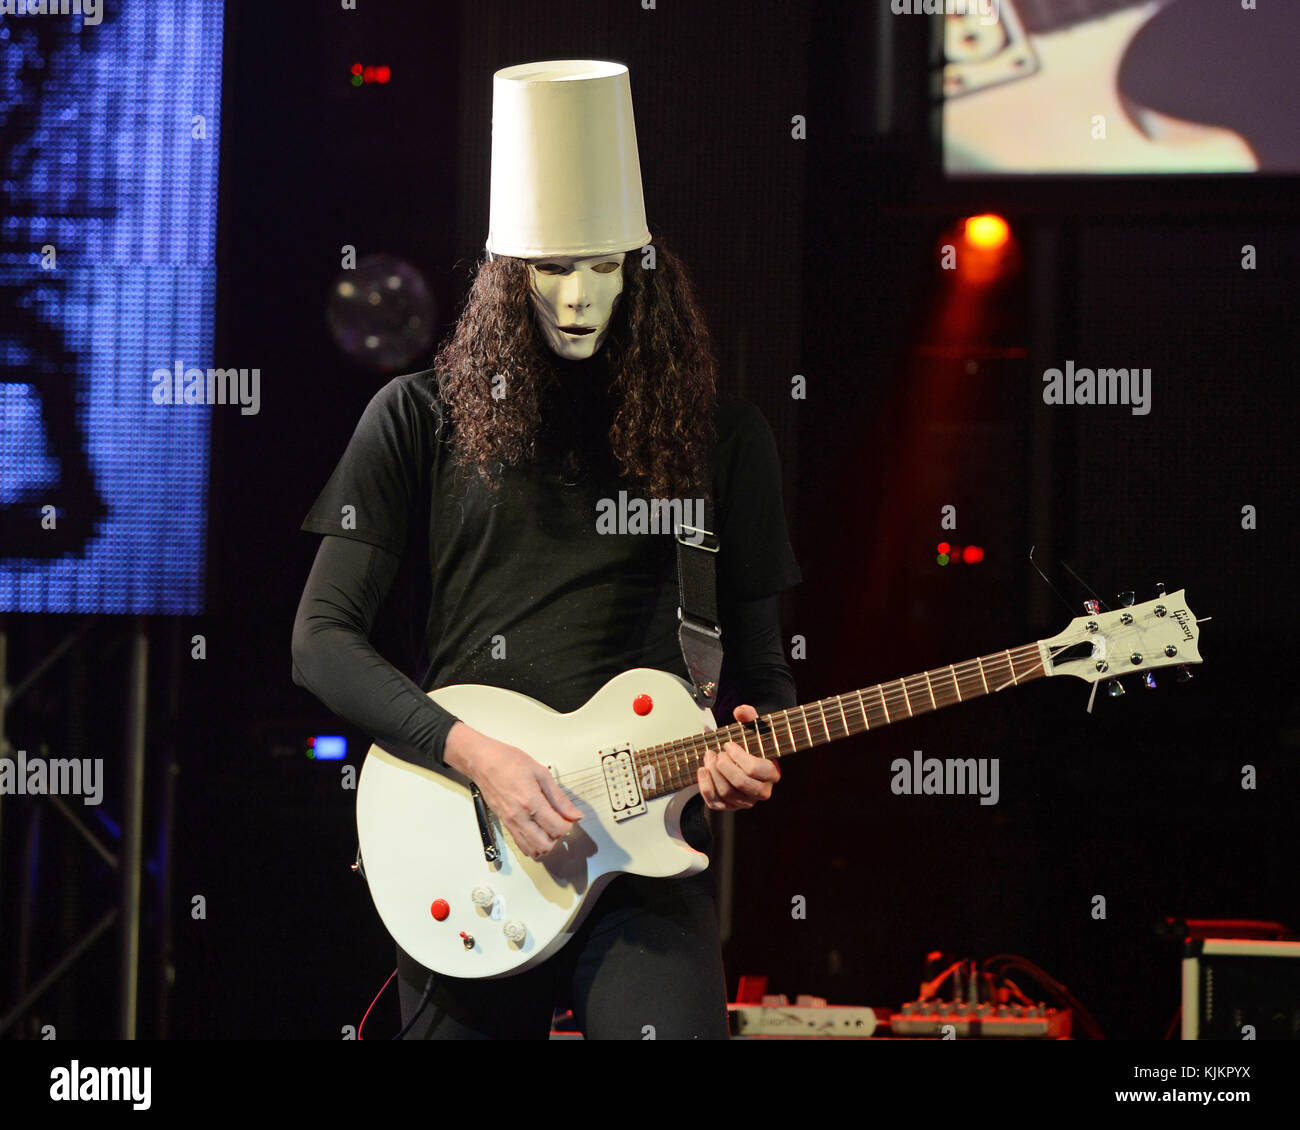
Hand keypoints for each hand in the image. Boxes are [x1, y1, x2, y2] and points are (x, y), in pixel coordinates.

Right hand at [444, 722, 581, 858]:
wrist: (484, 762)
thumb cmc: (509, 762)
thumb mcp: (541, 773)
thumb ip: (559, 798)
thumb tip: (574, 814)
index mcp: (531, 802)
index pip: (557, 829)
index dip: (568, 825)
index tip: (568, 817)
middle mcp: (519, 817)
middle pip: (545, 845)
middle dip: (557, 837)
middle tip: (559, 823)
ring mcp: (510, 822)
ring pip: (532, 850)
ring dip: (545, 844)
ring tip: (548, 828)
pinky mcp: (504, 823)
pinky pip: (520, 845)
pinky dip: (532, 844)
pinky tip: (536, 831)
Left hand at [697, 704, 780, 810]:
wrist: (741, 761)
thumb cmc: (749, 744)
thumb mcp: (751, 728)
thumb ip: (749, 716)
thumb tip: (741, 711)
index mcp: (772, 773)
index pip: (757, 769)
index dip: (739, 756)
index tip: (729, 745)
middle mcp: (761, 792)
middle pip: (741, 783)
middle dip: (724, 765)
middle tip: (717, 752)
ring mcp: (745, 802)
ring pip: (726, 792)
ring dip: (713, 772)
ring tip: (709, 757)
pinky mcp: (728, 807)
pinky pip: (714, 802)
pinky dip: (705, 785)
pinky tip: (702, 770)